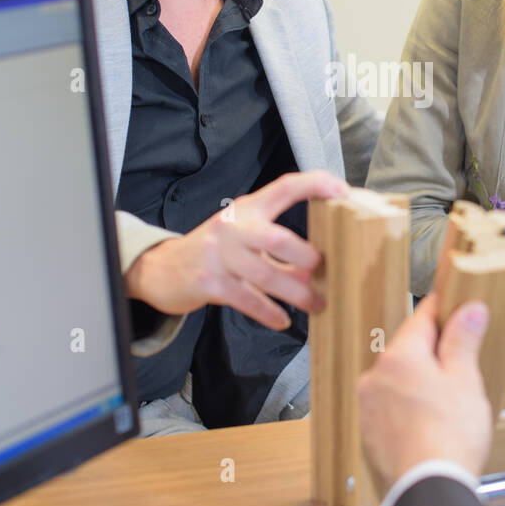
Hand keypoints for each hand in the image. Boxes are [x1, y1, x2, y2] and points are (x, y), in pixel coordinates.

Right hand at [123, 170, 348, 329]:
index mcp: (247, 208)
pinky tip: (282, 320)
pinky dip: (269, 312)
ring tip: (316, 304)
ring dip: (296, 293)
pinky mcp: (210, 282)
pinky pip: (247, 300)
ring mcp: (219, 255)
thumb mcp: (244, 237)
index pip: (284, 187)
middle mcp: (233, 226)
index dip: (314, 185)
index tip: (342, 191)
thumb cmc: (215, 251)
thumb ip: (278, 248)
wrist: (162, 268)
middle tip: (324, 270)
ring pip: (266, 275)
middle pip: (277, 238)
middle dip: (305, 257)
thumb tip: (319, 269)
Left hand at [357, 293, 493, 494]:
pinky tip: (428, 421)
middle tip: (461, 367)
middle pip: (409, 349)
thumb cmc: (449, 439)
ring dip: (418, 381)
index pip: (422, 317)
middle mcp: (376, 375)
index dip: (443, 311)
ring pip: (398, 378)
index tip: (455, 307)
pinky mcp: (368, 428)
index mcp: (400, 357)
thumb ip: (463, 340)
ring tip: (447, 403)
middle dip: (433, 353)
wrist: (429, 486)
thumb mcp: (465, 380)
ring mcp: (368, 404)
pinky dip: (406, 406)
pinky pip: (389, 404)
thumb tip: (470, 310)